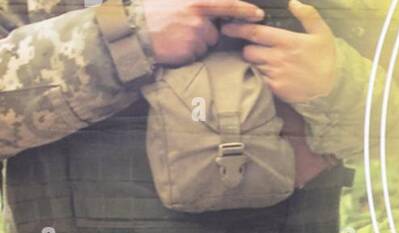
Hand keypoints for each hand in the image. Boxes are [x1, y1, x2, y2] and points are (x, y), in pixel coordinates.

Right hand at [137, 0, 264, 66]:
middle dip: (204, 34)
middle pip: (215, 32)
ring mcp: (195, 34)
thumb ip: (195, 5)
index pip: (227, 5)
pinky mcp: (191, 50)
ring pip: (206, 44)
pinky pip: (198, 55)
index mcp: (195, 2)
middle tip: (182, 30)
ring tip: (176, 38)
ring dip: (196, 44)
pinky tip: (174, 46)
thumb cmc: (152, 14)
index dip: (245, 10)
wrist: (134, 32)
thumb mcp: (174, 1)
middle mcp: (198, 16)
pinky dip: (189, 53)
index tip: (260, 15)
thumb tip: (212, 9)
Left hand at [222, 0, 338, 102]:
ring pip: (254, 66)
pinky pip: (261, 80)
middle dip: (248, 49)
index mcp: (286, 41)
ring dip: (255, 64)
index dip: (237, 28)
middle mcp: (277, 57)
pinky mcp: (277, 89)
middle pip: (248, 51)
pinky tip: (271, 76)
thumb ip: (308, 15)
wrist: (333, 88)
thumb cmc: (326, 58)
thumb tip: (293, 2)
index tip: (226, 27)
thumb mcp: (322, 33)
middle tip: (255, 50)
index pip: (254, 32)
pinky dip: (262, 77)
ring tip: (265, 64)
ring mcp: (276, 74)